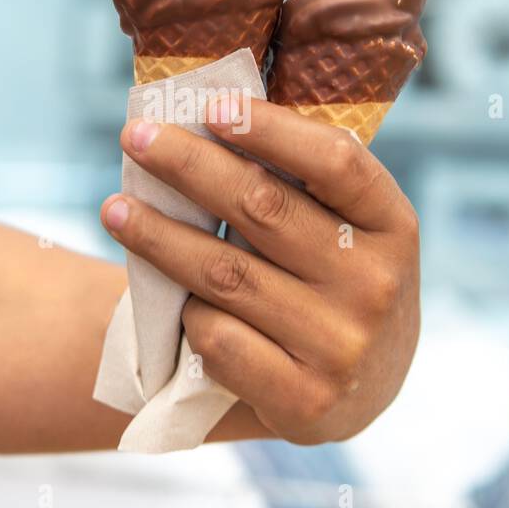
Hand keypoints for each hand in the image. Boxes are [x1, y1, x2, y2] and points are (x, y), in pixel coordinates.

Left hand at [99, 96, 420, 444]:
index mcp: (394, 225)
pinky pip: (219, 339)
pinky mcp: (305, 400)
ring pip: (226, 274)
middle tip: (136, 136)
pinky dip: (187, 314)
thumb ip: (301, 185)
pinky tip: (169, 300)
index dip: (273, 129)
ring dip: (159, 235)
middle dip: (189, 166)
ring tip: (115, 209)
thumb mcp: (350, 231)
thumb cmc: (334, 281)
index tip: (211, 107)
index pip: (337, 161)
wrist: (361, 391)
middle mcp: (376, 284)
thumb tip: (202, 123)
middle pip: (265, 208)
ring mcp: (343, 346)